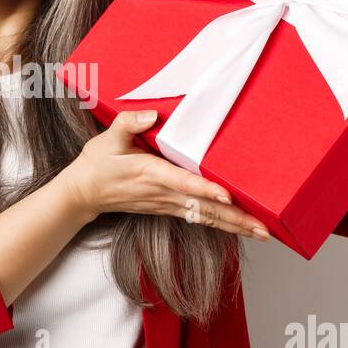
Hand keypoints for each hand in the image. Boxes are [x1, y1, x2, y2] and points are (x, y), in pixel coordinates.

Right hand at [58, 109, 270, 239]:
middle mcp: (162, 193)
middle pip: (203, 208)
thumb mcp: (107, 138)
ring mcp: (166, 204)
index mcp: (149, 173)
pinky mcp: (167, 209)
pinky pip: (199, 218)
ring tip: (263, 233)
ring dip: (234, 226)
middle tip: (264, 228)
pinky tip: (240, 229)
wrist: (83, 193)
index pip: (182, 182)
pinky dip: (221, 225)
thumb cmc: (97, 164)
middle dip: (234, 219)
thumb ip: (129, 123)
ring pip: (205, 217)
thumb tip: (153, 114)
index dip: (204, 189)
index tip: (226, 196)